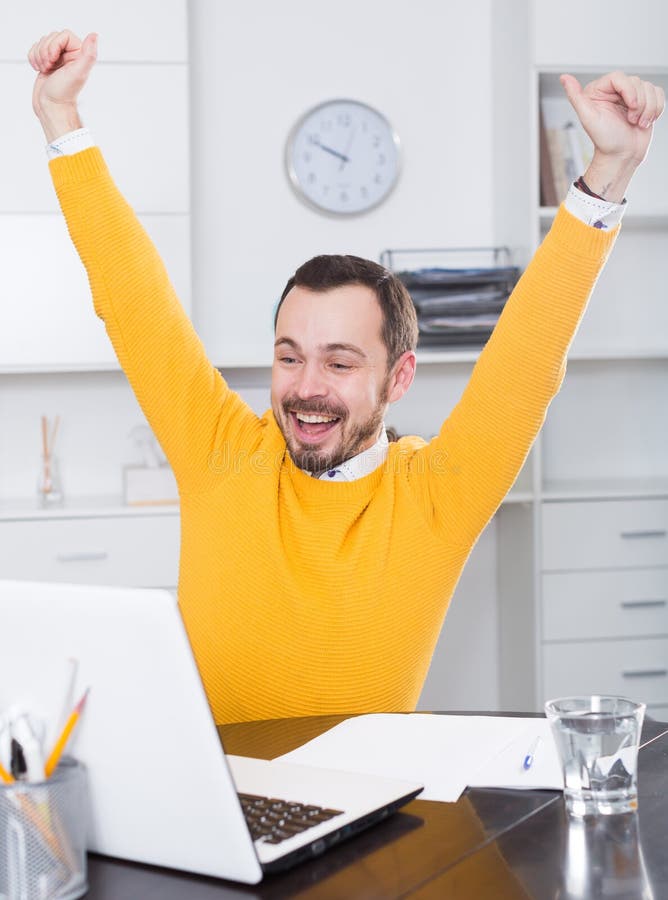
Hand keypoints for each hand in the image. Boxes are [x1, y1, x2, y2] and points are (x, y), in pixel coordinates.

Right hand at [28, 30, 97, 141]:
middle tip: (50, 67)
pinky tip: (41, 71)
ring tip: (46, 70)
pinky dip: (33, 59)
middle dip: (46, 52)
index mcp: (79, 54)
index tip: (54, 60)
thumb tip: (94, 35)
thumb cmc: (64, 93)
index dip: (55, 45)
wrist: (51, 107)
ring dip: (39, 56)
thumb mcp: (78, 72)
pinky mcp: (46, 62)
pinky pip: (34, 50)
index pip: (63, 35)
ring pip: (41, 43)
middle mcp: (69, 55)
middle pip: (51, 37)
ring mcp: (56, 58)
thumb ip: (89, 55)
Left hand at [560, 71, 664, 201]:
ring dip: (648, 109)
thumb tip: (564, 78)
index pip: (620, 77)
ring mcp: (631, 96)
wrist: (622, 157)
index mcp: (600, 91)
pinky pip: (658, 94)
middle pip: (637, 82)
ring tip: (637, 123)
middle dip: (638, 104)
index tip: (631, 108)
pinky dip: (656, 109)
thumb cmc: (605, 141)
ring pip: (650, 88)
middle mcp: (615, 91)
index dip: (629, 91)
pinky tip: (645, 122)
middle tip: (630, 121)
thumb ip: (575, 97)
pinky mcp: (645, 102)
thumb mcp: (588, 118)